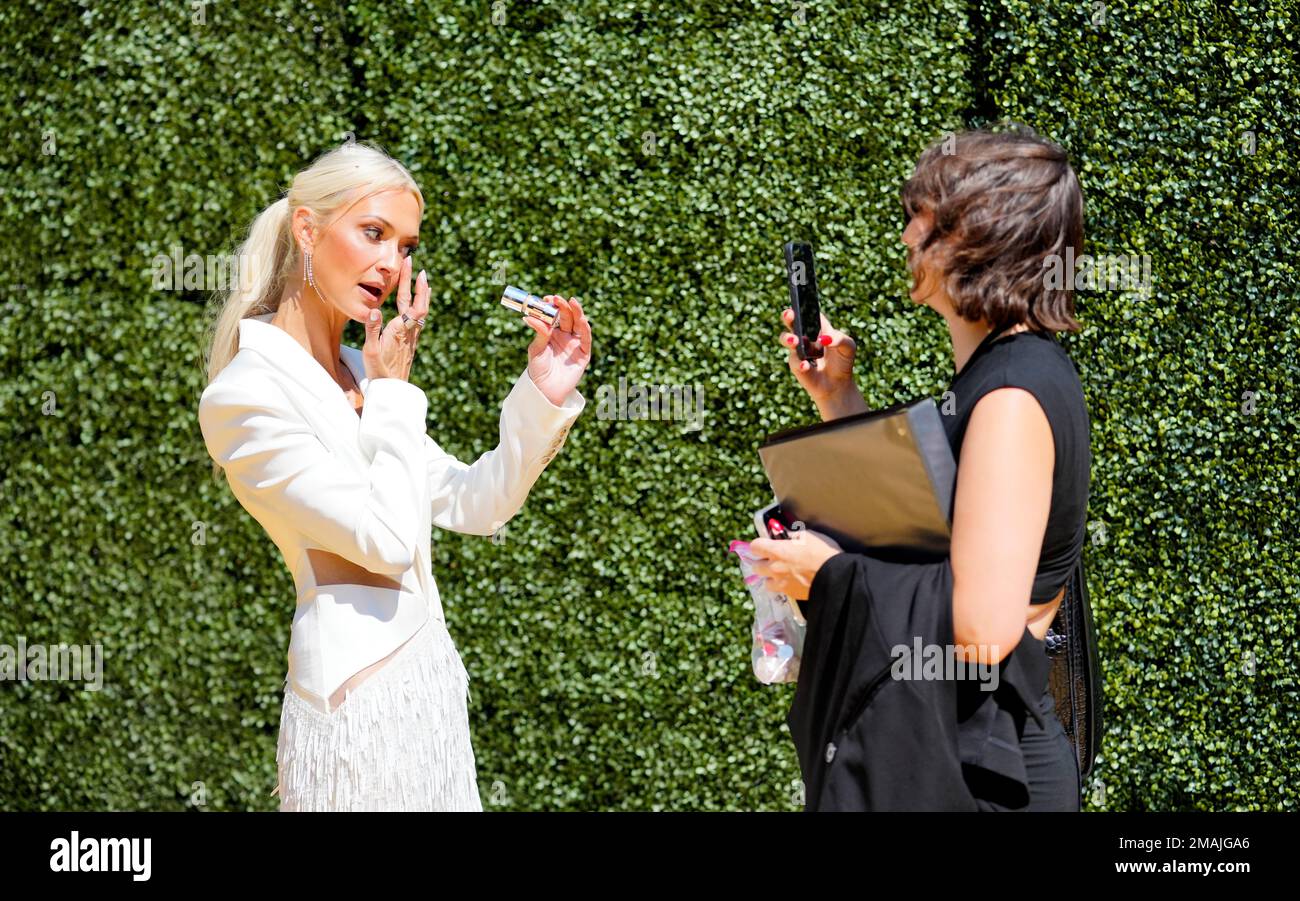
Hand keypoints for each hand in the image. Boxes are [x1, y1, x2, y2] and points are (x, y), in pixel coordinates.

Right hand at [363, 255, 429, 382]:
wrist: (392, 391)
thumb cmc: (379, 372)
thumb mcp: (370, 351)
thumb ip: (371, 329)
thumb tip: (374, 310)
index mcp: (400, 329)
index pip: (411, 302)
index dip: (413, 284)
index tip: (413, 267)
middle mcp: (409, 332)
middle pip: (417, 303)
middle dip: (417, 283)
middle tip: (415, 265)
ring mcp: (412, 338)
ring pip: (420, 312)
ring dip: (421, 294)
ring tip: (423, 280)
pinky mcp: (410, 343)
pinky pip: (417, 320)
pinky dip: (419, 307)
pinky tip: (418, 307)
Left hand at [522, 295, 591, 404]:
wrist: (545, 390)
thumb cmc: (538, 370)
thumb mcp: (536, 349)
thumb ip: (539, 333)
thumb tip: (529, 317)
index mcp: (552, 333)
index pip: (554, 315)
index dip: (552, 306)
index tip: (546, 298)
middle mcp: (565, 336)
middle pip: (567, 316)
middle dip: (563, 306)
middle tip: (557, 298)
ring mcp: (575, 343)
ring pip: (578, 324)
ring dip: (577, 312)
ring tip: (572, 301)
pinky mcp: (584, 353)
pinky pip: (586, 338)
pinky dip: (585, 328)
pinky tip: (582, 319)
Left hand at [746, 528, 843, 600]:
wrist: (834, 576)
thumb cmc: (822, 552)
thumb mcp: (808, 536)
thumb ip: (793, 536)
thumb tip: (787, 537)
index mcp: (776, 550)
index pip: (754, 546)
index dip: (759, 545)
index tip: (765, 545)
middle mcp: (774, 567)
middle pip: (755, 566)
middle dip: (762, 562)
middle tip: (772, 560)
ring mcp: (781, 582)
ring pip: (765, 582)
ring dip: (770, 577)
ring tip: (781, 574)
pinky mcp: (789, 594)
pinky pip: (779, 591)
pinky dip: (782, 587)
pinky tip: (791, 582)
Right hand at [779, 308, 859, 408]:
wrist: (838, 384)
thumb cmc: (843, 361)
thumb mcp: (848, 346)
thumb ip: (839, 339)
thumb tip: (825, 339)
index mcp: (817, 326)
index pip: (808, 310)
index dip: (803, 302)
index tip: (800, 295)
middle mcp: (804, 335)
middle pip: (791, 321)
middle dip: (788, 316)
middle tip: (790, 314)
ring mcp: (798, 350)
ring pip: (786, 339)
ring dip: (788, 338)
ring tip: (795, 341)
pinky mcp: (796, 365)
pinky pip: (795, 362)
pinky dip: (801, 364)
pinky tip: (807, 365)